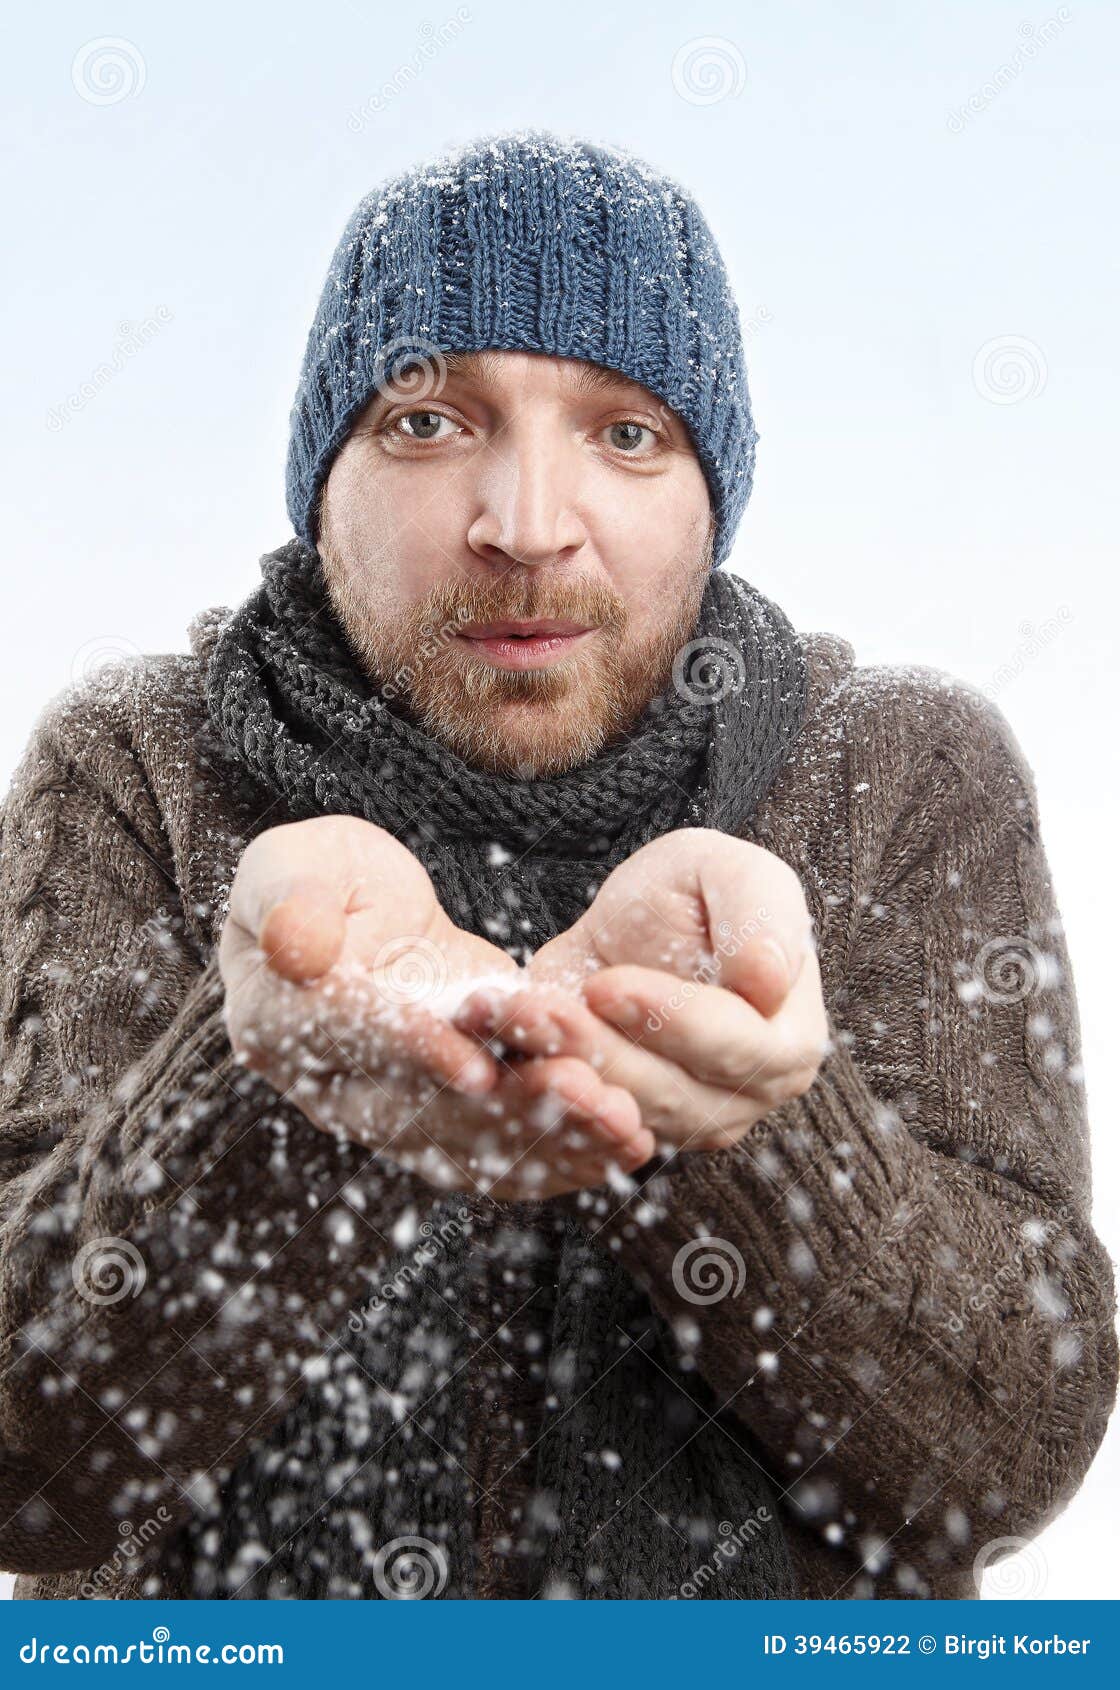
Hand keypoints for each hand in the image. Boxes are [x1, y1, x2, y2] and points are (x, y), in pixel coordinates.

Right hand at [219, 816, 654, 1197]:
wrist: (349, 919)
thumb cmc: (318, 878)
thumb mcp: (292, 864)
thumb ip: (289, 900)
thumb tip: (295, 946)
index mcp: (281, 1023)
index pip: (352, 1040)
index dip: (414, 1051)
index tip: (475, 1065)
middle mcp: (336, 1087)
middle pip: (426, 1111)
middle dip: (512, 1107)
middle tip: (587, 1092)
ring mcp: (398, 1111)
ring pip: (476, 1142)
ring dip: (553, 1139)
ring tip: (625, 1125)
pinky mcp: (454, 1115)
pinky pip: (506, 1152)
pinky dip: (567, 1153)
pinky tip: (628, 1146)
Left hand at [453, 827, 829, 1152]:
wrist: (635, 926)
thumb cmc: (695, 892)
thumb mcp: (729, 871)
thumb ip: (761, 915)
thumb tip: (768, 980)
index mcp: (791, 1037)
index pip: (737, 1047)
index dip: (671, 1020)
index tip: (603, 985)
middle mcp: (750, 1095)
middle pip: (676, 1094)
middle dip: (603, 1052)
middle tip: (540, 1009)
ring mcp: (693, 1120)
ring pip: (625, 1115)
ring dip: (565, 1071)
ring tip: (516, 1020)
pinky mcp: (632, 1126)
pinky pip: (588, 1124)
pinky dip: (545, 1089)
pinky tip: (510, 1051)